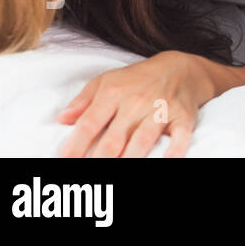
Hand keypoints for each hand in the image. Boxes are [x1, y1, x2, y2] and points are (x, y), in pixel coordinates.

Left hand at [58, 51, 209, 157]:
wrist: (180, 68)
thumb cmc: (137, 79)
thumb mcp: (106, 81)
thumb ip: (83, 101)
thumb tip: (62, 119)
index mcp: (113, 93)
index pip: (89, 124)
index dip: (75, 146)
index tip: (66, 162)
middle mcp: (136, 102)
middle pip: (114, 138)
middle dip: (100, 159)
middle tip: (89, 178)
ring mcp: (161, 110)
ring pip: (142, 140)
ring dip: (130, 159)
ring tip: (119, 172)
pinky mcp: (182, 117)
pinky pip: (180, 137)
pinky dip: (175, 151)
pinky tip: (168, 161)